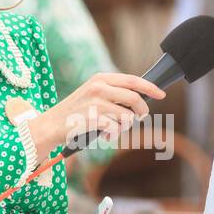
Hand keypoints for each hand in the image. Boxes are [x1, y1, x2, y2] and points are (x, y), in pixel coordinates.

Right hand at [30, 73, 165, 160]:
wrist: (52, 125)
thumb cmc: (75, 112)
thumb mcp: (92, 94)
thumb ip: (113, 93)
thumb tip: (140, 100)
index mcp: (100, 78)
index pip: (133, 80)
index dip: (150, 87)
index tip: (161, 94)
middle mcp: (98, 87)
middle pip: (134, 98)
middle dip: (142, 111)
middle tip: (140, 118)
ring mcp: (95, 102)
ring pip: (127, 116)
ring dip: (125, 126)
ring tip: (114, 129)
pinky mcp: (92, 118)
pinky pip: (116, 128)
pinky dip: (114, 134)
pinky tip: (106, 135)